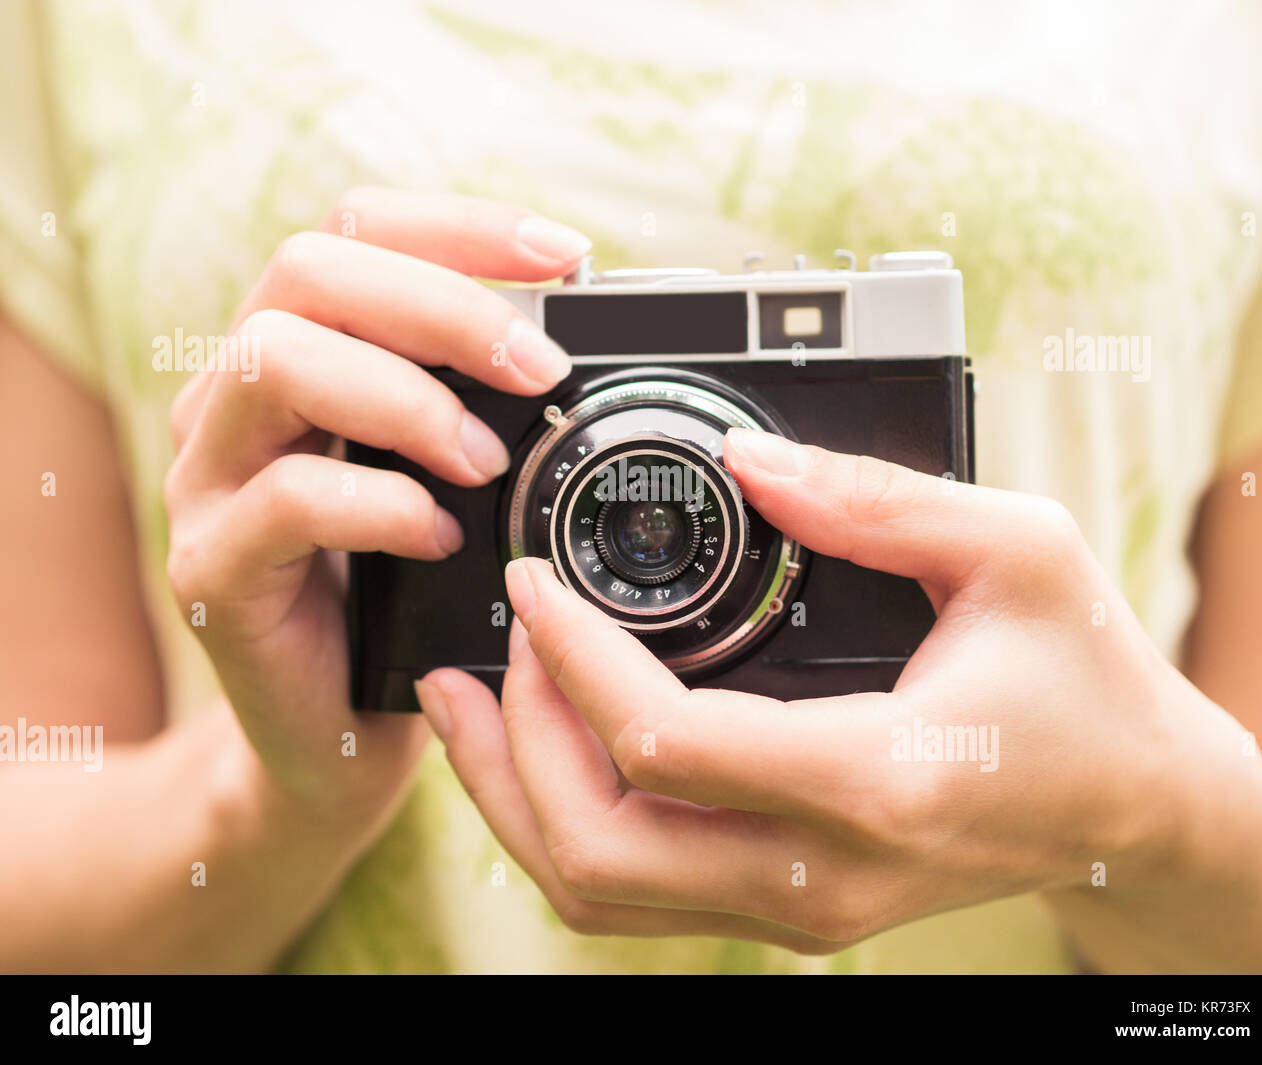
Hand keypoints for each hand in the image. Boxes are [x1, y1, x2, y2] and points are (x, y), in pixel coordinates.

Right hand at [164, 188, 588, 821]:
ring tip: (485, 462)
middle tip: (539, 369)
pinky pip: (289, 501)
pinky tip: (441, 539)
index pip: (355, 230)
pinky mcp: (211, 570)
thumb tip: (573, 346)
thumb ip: (477, 405)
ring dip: (407, 399)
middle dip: (443, 306)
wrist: (333, 730)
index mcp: (298, 352)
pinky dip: (384, 506)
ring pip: (277, 363)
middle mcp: (235, 397)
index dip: (460, 224)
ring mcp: (208, 480)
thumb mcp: (447, 479)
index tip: (566, 253)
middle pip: (309, 271)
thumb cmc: (404, 596)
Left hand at [418, 428, 1261, 955]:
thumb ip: (877, 498)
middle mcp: (823, 875)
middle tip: (481, 650)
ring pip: (598, 890)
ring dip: (516, 797)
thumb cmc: (1088, 680)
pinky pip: (639, 891)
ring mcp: (801, 909)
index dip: (568, 657)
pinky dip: (567, 823)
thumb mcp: (1017, 551)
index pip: (662, 744)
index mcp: (877, 781)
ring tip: (469, 706)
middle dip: (508, 745)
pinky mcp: (789, 906)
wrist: (1135, 806)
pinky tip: (542, 752)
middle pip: (596, 846)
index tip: (531, 580)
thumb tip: (751, 454)